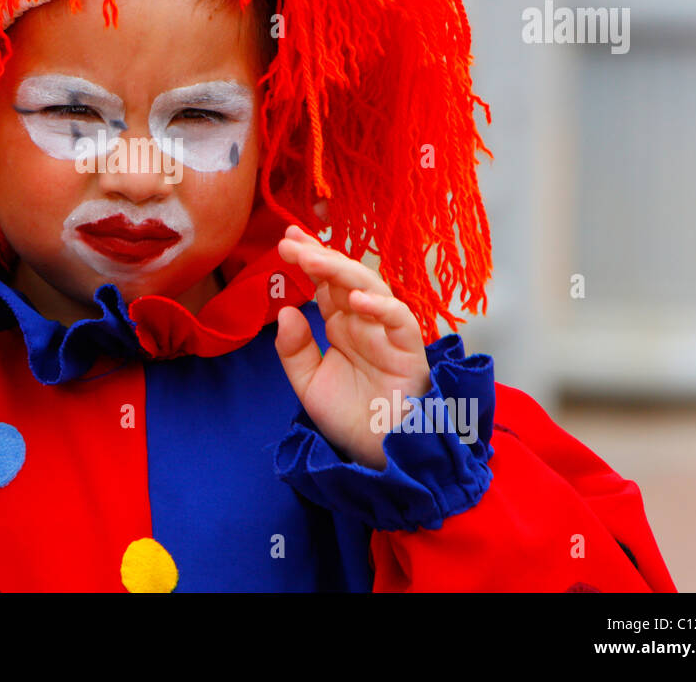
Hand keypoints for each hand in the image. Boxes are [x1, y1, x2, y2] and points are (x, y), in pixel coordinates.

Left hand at [274, 224, 429, 469]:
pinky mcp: (408, 352)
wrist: (379, 455)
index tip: (286, 241)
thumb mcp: (308, 383)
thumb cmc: (349, 417)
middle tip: (292, 242)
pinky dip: (381, 307)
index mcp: (342, 324)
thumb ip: (294, 349)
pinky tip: (356, 300)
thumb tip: (287, 310)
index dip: (309, 260)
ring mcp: (387, 333)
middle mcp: (365, 322)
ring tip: (314, 260)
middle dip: (320, 257)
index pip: (325, 283)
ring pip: (371, 289)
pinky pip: (400, 321)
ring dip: (343, 272)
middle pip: (345, 278)